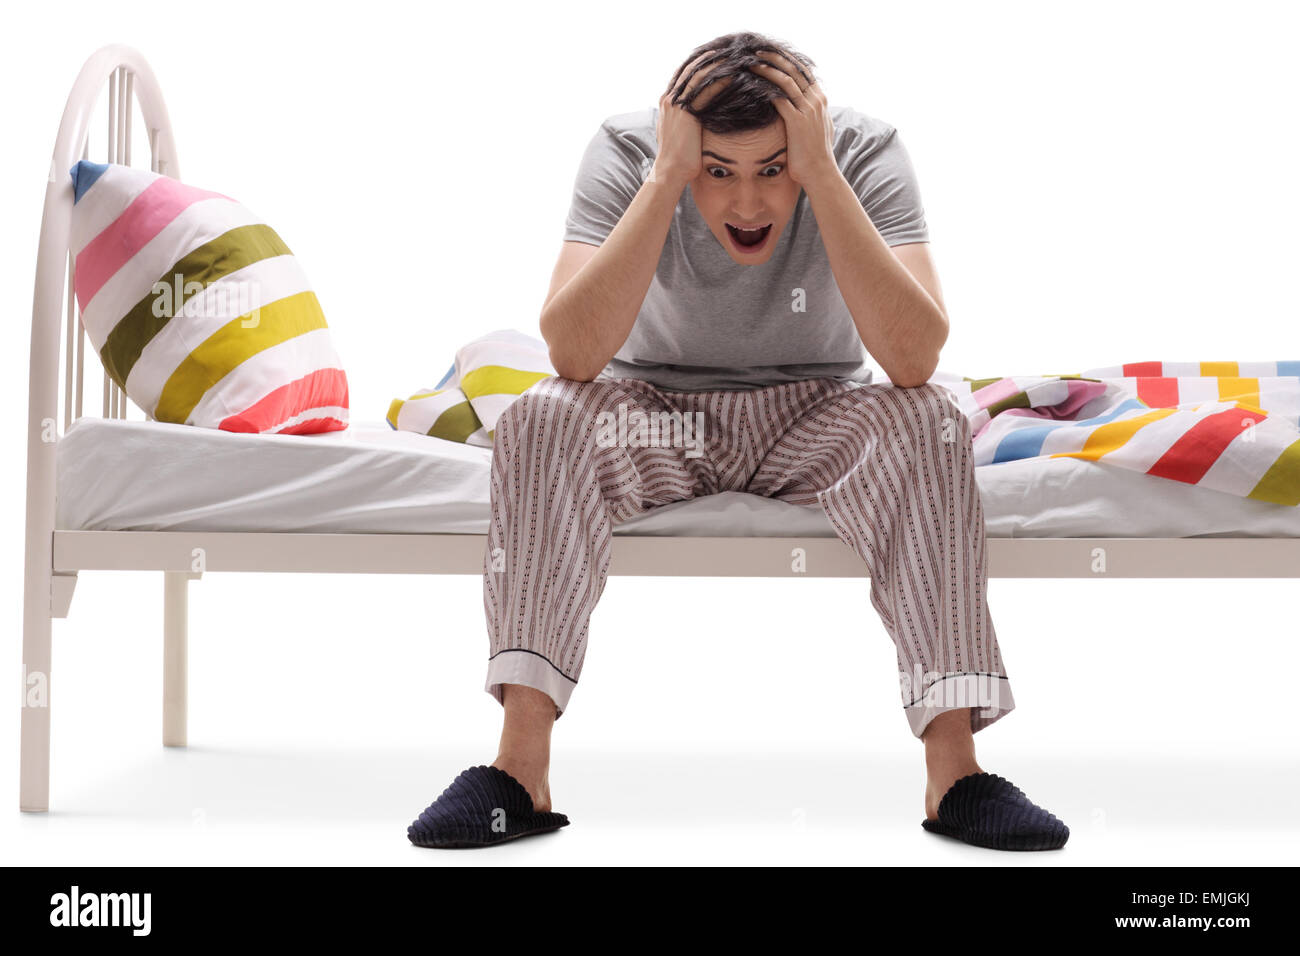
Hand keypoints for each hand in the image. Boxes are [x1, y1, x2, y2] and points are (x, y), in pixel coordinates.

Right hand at [652, 51, 731, 189]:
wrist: (671, 173)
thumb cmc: (680, 161)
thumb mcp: (682, 135)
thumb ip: (688, 122)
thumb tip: (703, 119)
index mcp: (667, 102)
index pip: (685, 74)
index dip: (701, 64)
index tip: (719, 57)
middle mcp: (669, 99)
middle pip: (691, 68)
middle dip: (711, 58)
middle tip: (730, 50)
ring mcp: (676, 103)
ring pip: (699, 73)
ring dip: (718, 64)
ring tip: (736, 57)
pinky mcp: (685, 111)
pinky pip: (706, 88)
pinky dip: (722, 79)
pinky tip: (737, 75)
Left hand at [746, 51, 838, 187]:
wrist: (820, 174)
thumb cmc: (814, 156)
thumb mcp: (817, 129)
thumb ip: (811, 115)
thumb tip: (802, 109)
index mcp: (819, 99)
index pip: (802, 70)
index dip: (785, 60)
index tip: (769, 53)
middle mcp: (816, 100)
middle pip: (794, 69)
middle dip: (774, 57)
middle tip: (756, 50)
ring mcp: (808, 110)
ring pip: (786, 80)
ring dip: (767, 68)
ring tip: (751, 62)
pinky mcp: (797, 121)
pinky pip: (780, 98)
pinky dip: (765, 88)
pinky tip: (752, 83)